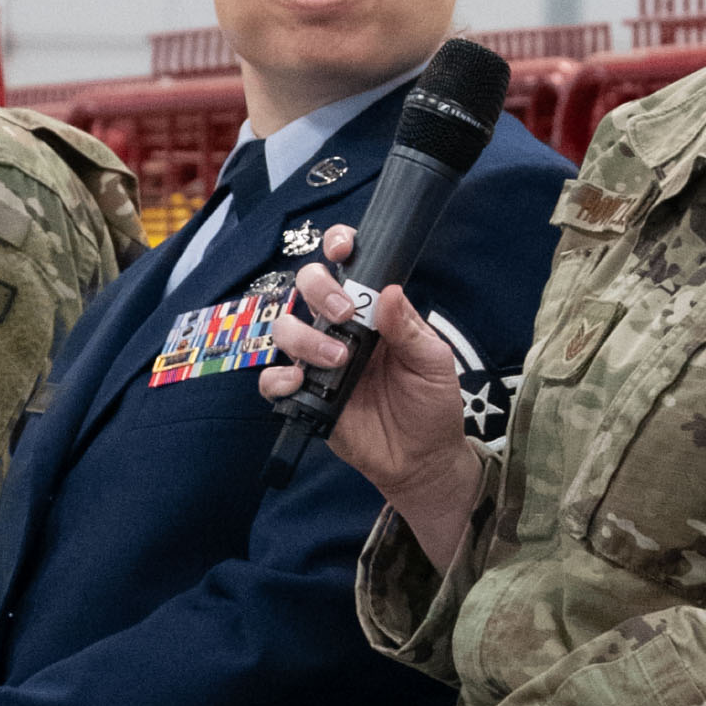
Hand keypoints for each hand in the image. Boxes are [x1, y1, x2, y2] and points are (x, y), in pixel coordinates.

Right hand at [262, 248, 482, 550]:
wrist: (422, 459)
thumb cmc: (431, 403)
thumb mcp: (433, 362)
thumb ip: (409, 328)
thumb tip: (388, 291)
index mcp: (372, 312)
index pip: (347, 266)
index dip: (337, 246)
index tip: (342, 250)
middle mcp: (339, 329)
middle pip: (307, 287)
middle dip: (319, 289)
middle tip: (346, 314)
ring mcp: (318, 361)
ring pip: (285, 328)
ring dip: (306, 337)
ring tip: (338, 360)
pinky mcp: (304, 396)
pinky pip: (272, 380)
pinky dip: (278, 378)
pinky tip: (300, 384)